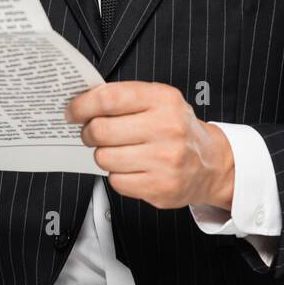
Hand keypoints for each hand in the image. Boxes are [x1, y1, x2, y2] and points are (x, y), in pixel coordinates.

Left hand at [65, 81, 234, 211]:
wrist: (210, 164)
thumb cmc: (177, 129)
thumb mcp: (159, 100)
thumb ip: (124, 97)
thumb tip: (82, 101)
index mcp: (162, 100)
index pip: (109, 98)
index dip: (82, 105)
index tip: (72, 111)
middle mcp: (166, 129)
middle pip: (100, 130)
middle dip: (88, 132)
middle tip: (92, 132)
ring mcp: (164, 161)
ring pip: (104, 158)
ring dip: (104, 155)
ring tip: (118, 150)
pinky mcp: (159, 187)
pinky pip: (116, 181)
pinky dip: (117, 175)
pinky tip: (132, 168)